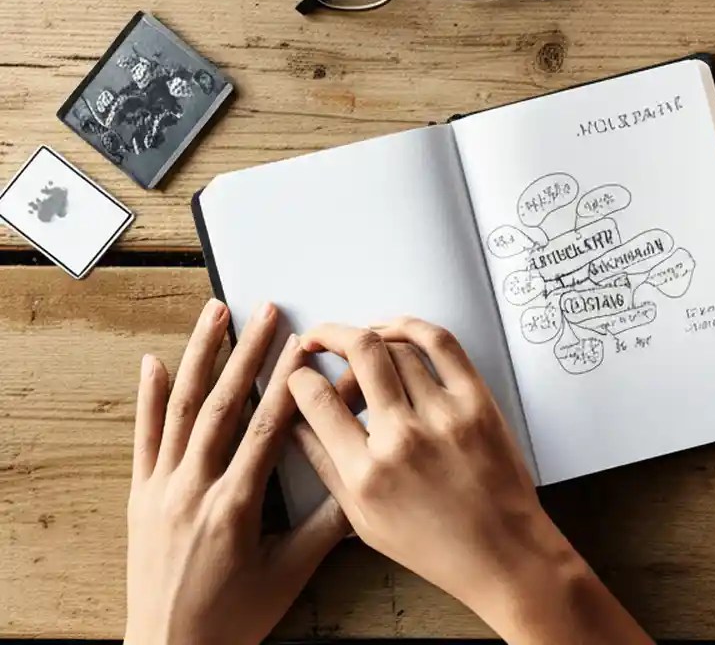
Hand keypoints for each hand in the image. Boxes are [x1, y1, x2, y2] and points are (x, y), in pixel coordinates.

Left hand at [125, 299, 347, 644]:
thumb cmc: (232, 619)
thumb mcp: (290, 573)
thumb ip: (326, 525)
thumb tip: (362, 481)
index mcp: (233, 506)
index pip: (269, 427)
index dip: (292, 382)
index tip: (312, 347)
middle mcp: (192, 489)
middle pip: (224, 405)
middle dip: (249, 352)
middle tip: (267, 311)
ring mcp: (161, 489)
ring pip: (182, 409)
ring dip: (201, 356)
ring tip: (216, 314)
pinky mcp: (141, 496)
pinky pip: (144, 437)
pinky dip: (150, 397)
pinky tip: (155, 363)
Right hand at [289, 318, 651, 644]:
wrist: (502, 553)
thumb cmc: (435, 545)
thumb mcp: (363, 520)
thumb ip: (326, 467)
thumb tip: (296, 423)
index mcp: (366, 473)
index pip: (316, 400)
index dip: (299, 378)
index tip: (299, 374)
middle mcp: (402, 438)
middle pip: (359, 354)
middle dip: (328, 335)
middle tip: (318, 340)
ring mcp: (443, 415)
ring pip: (397, 347)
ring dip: (371, 339)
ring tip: (362, 351)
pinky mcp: (477, 403)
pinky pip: (441, 344)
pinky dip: (413, 325)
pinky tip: (396, 330)